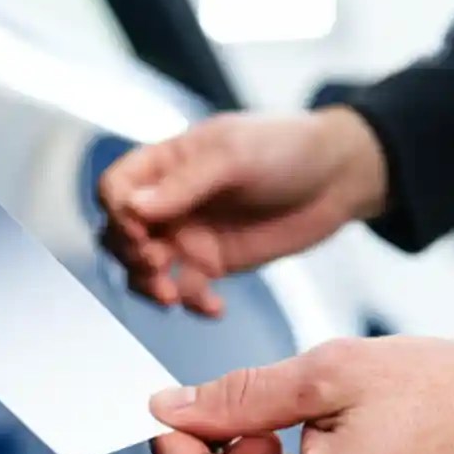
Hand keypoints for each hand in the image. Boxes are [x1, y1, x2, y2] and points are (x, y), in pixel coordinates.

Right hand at [98, 108, 387, 315]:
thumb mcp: (234, 155)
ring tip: (174, 294)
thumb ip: (184, 183)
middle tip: (158, 263)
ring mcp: (188, 234)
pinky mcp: (211, 263)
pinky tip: (213, 306)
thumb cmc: (286, 147)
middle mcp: (168, 202)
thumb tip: (133, 207)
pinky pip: (184, 290)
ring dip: (150, 286)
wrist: (338, 177)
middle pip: (119, 234)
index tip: (138, 229)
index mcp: (165, 164)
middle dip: (130, 254)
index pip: (115, 187)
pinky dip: (191, 303)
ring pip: (143, 269)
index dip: (116, 210)